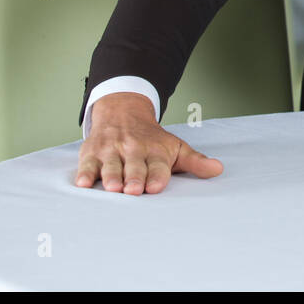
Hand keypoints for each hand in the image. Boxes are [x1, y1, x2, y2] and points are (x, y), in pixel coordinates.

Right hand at [74, 92, 222, 194]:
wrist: (123, 112)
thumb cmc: (152, 140)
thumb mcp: (176, 147)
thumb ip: (195, 161)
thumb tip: (219, 170)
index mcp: (155, 151)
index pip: (158, 165)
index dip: (157, 175)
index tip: (157, 186)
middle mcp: (133, 150)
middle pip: (134, 166)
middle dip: (134, 178)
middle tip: (134, 190)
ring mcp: (111, 151)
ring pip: (111, 166)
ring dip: (111, 176)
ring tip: (113, 188)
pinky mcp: (92, 153)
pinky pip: (87, 164)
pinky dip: (85, 173)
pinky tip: (84, 183)